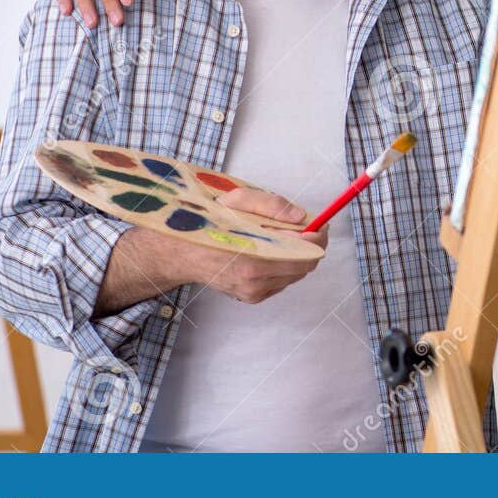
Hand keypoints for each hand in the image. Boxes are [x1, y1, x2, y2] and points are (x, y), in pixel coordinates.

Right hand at [93, 190, 325, 316]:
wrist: (177, 253)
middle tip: (299, 224)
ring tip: (273, 235)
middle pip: (306, 265)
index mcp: (253, 256)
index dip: (318, 235)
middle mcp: (255, 280)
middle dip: (308, 243)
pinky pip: (282, 280)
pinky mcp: (252, 298)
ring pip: (296, 273)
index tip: (320, 221)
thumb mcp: (235, 199)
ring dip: (295, 253)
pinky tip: (264, 250)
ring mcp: (254, 292)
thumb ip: (271, 205)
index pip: (307, 252)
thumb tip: (302, 216)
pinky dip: (282, 263)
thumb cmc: (205, 222)